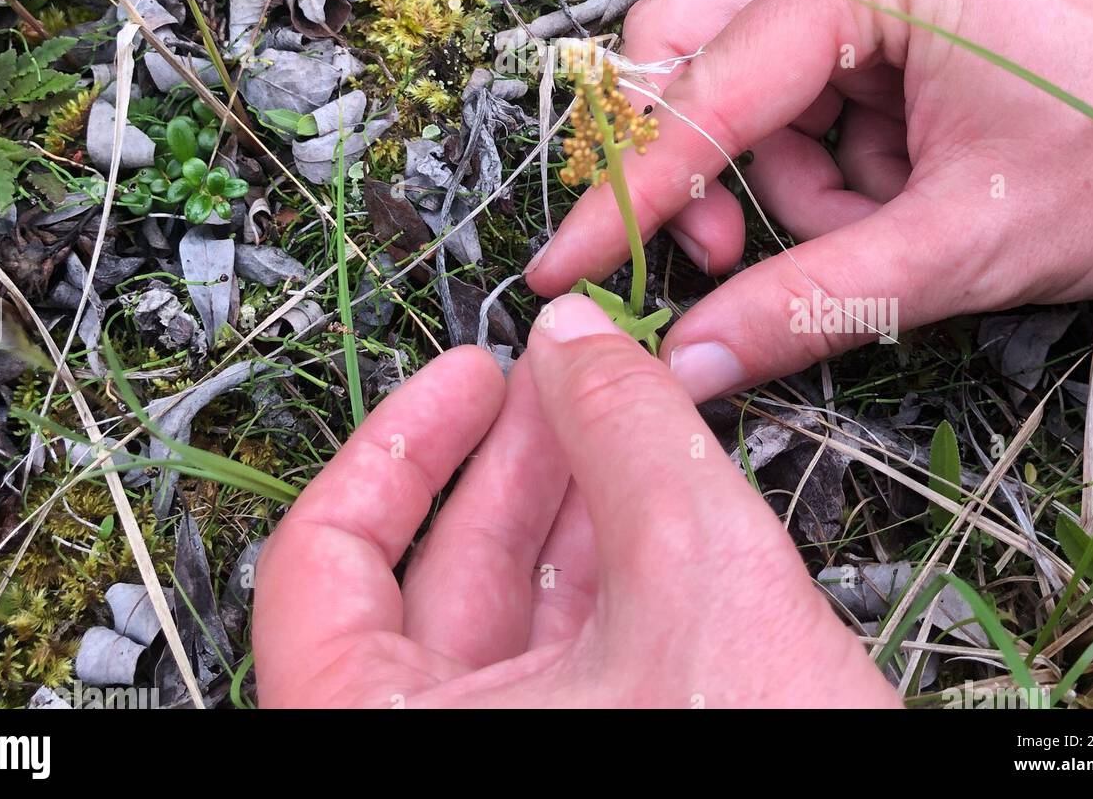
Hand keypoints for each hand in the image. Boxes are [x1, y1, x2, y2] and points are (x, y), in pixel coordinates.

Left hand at [253, 294, 896, 707]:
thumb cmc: (770, 773)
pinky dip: (608, 571)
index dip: (398, 445)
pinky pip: (571, 662)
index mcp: (385, 742)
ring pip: (511, 622)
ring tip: (621, 413)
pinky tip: (651, 495)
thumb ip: (627, 438)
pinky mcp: (590, 766)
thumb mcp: (698, 586)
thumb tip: (579, 337)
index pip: (321, 565)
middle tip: (570, 375)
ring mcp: (513, 771)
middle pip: (429, 582)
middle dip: (508, 460)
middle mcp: (433, 761)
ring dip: (566, 504)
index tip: (471, 374)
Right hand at [527, 0, 1092, 401]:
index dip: (626, 196)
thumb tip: (690, 363)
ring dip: (787, 184)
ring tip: (885, 228)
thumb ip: (813, 303)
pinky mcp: (885, 19)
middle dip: (701, 171)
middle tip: (736, 260)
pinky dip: (826, 170)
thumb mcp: (965, 244)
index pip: (699, 95)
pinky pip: (799, 102)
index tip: (558, 270)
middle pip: (688, 56)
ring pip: (742, 90)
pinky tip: (902, 197)